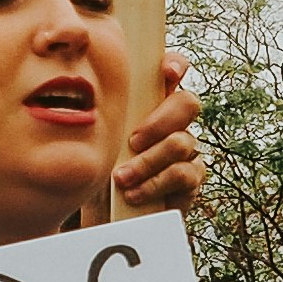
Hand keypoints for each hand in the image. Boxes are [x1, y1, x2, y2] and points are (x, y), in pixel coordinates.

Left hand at [111, 47, 206, 212]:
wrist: (103, 216)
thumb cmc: (99, 170)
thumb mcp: (97, 139)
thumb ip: (104, 113)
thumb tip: (91, 90)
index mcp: (150, 102)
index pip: (173, 71)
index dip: (175, 66)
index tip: (166, 72)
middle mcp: (173, 122)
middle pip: (187, 103)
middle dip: (159, 122)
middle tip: (132, 142)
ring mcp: (186, 149)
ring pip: (181, 142)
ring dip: (148, 161)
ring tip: (122, 178)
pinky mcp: (191, 179)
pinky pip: (184, 174)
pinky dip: (155, 184)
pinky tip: (134, 194)